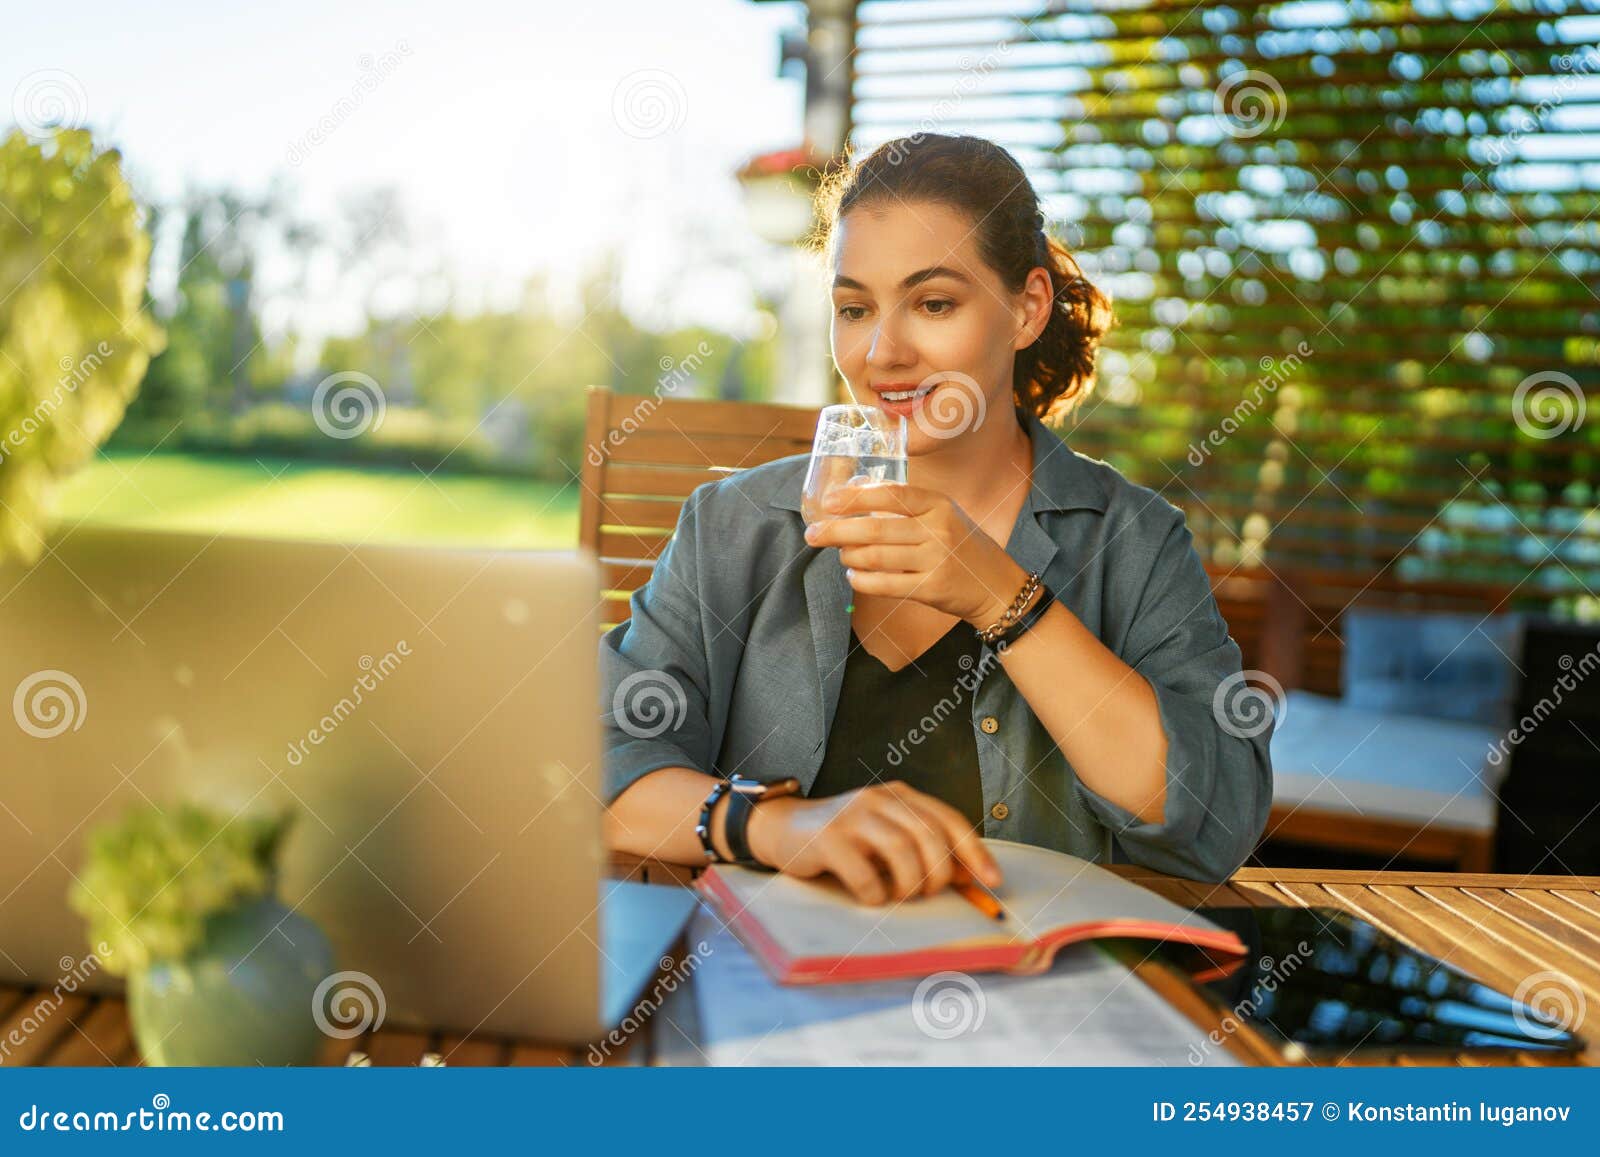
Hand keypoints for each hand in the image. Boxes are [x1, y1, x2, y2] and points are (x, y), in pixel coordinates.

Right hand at [745, 781, 1002, 905]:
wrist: (784, 828)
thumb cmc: (844, 840)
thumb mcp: (886, 837)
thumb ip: (923, 849)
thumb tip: (967, 877)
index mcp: (899, 795)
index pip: (949, 820)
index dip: (974, 852)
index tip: (992, 882)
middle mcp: (879, 799)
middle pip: (930, 836)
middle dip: (939, 874)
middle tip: (929, 894)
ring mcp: (853, 816)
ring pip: (902, 852)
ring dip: (910, 884)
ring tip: (900, 896)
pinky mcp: (828, 839)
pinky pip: (865, 874)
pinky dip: (876, 894)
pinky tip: (871, 897)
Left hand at [803, 482, 1027, 626]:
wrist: (996, 586)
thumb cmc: (962, 546)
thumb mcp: (943, 514)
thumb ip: (905, 503)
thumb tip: (856, 488)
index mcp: (939, 504)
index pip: (891, 494)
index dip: (855, 498)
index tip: (828, 502)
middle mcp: (938, 529)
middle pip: (875, 529)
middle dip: (837, 531)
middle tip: (813, 534)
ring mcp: (936, 560)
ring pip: (876, 557)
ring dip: (849, 556)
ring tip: (841, 554)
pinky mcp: (932, 588)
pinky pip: (885, 584)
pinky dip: (862, 580)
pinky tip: (854, 575)